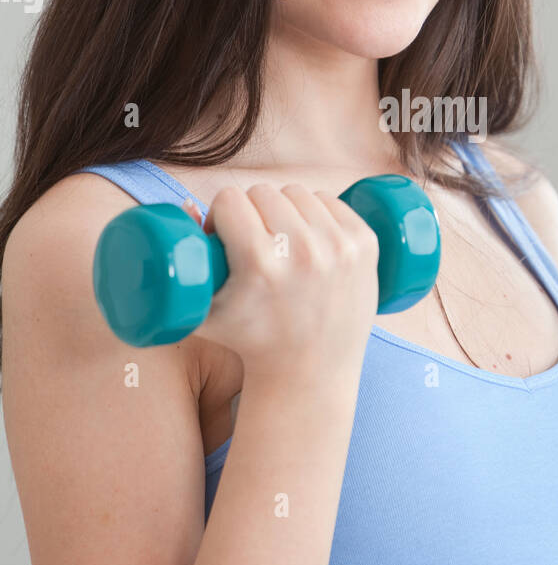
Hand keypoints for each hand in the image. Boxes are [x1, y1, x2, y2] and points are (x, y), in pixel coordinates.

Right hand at [180, 183, 379, 383]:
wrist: (312, 372)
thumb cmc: (250, 341)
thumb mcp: (203, 311)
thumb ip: (184, 260)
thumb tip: (187, 208)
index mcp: (261, 263)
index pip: (230, 199)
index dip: (221, 216)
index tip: (225, 237)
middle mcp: (303, 251)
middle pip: (263, 193)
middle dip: (252, 212)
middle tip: (254, 242)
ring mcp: (339, 246)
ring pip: (298, 194)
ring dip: (286, 210)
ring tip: (282, 242)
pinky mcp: (365, 244)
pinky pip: (332, 202)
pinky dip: (319, 213)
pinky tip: (312, 239)